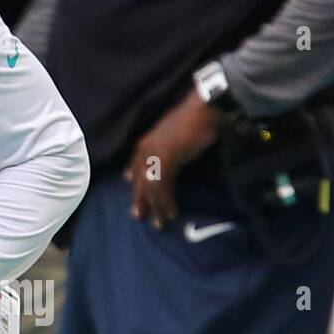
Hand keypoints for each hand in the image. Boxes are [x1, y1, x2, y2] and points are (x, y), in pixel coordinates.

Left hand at [124, 89, 223, 229]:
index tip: (129, 183)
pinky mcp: (167, 161)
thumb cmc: (195, 120)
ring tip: (160, 223)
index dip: (133, 175)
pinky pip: (163, 187)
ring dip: (156, 207)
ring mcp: (155, 155)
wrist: (204, 109)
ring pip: (151, 188)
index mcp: (146, 142)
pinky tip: (171, 213)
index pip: (136, 163)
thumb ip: (168, 147)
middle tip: (139, 216)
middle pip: (139, 180)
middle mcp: (146, 149)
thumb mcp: (175, 136)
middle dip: (140, 199)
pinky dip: (167, 202)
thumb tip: (172, 156)